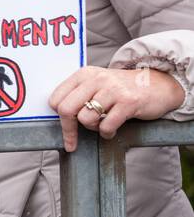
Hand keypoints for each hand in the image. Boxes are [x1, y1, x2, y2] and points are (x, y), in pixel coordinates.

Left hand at [49, 65, 184, 150]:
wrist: (158, 85)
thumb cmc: (122, 89)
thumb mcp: (97, 84)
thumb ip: (79, 94)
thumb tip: (58, 115)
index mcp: (84, 74)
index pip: (57, 98)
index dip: (57, 117)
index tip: (63, 129)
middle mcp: (96, 79)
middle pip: (66, 109)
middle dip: (68, 129)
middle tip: (73, 141)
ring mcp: (113, 90)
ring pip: (85, 118)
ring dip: (92, 129)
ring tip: (101, 125)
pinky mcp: (128, 102)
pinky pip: (106, 126)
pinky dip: (107, 133)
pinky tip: (111, 130)